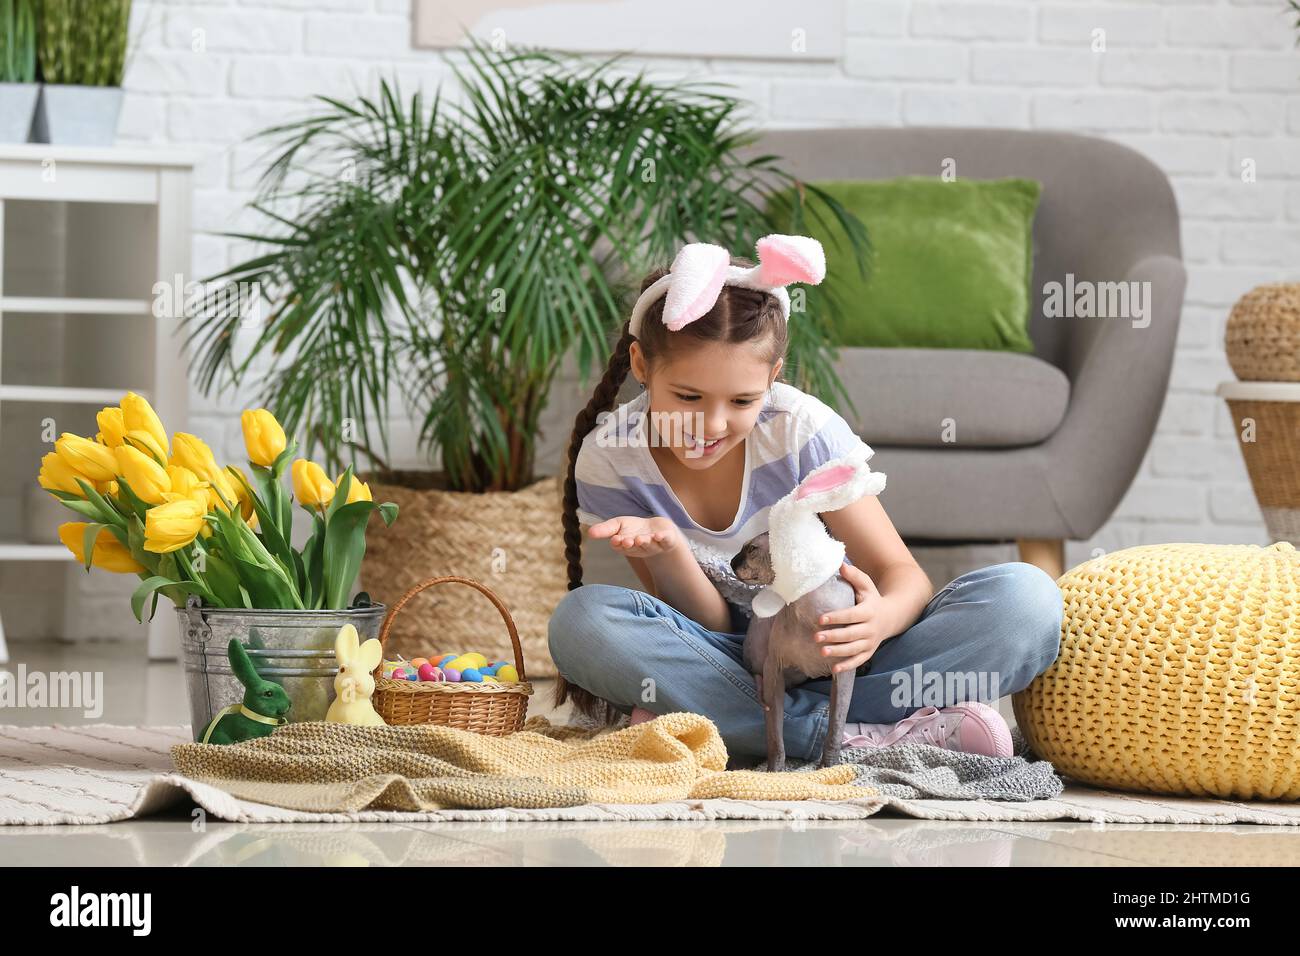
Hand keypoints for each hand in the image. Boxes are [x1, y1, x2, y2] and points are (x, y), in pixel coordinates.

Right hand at [588, 516, 682, 558]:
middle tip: (627, 541)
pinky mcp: (667, 540)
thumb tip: (589, 533)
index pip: (620, 546)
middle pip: (634, 547)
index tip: (615, 539)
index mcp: (626, 545)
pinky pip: (665, 541)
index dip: (618, 543)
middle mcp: (640, 547)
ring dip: (644, 541)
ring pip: (649, 544)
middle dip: (630, 544)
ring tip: (640, 538)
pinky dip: (662, 538)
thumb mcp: (617, 526)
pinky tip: (659, 536)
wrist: (658, 529)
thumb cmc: (634, 529)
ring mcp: (654, 545)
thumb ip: (605, 529)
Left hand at [811, 560, 893, 674]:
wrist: (891, 617)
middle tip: (816, 637)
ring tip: (822, 652)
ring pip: (854, 649)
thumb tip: (840, 564)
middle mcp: (871, 629)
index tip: (820, 618)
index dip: (836, 617)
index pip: (851, 615)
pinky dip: (847, 666)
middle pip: (851, 634)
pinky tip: (833, 669)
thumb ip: (854, 576)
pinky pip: (859, 661)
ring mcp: (871, 642)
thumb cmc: (872, 599)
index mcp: (869, 611)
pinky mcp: (869, 652)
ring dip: (838, 652)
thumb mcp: (866, 585)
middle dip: (834, 636)